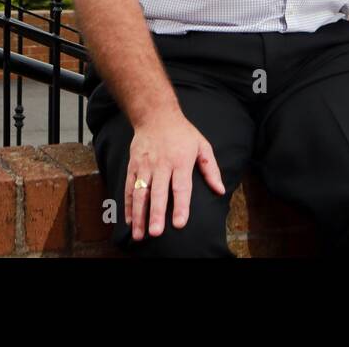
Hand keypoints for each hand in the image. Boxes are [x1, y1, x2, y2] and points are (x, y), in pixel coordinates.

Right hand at [125, 110, 224, 240]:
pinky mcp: (133, 166)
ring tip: (139, 235)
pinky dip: (128, 205)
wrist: (155, 115)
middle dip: (156, 213)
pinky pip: (129, 187)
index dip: (181, 206)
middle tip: (155, 233)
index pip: (181, 187)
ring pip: (140, 193)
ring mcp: (145, 165)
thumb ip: (211, 169)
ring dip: (139, 215)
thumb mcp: (202, 145)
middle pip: (158, 192)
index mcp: (180, 161)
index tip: (179, 224)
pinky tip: (129, 221)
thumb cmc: (182, 133)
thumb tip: (220, 190)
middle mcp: (161, 164)